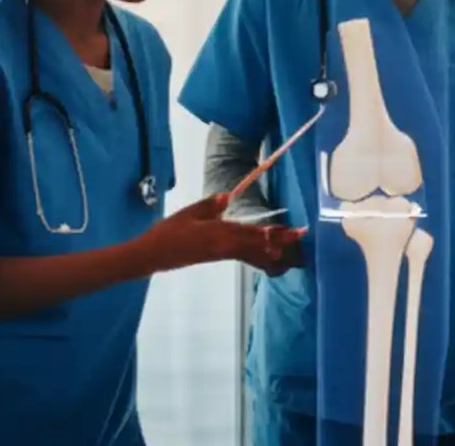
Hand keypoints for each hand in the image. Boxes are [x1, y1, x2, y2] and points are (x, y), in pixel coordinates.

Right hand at [135, 194, 305, 272]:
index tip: (293, 230)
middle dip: (279, 240)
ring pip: (252, 250)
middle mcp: (225, 245)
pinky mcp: (216, 256)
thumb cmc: (169, 232)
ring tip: (288, 244)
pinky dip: (256, 252)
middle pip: (258, 243)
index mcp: (219, 233)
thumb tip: (228, 197)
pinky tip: (263, 251)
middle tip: (300, 236)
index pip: (253, 233)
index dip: (274, 232)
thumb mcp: (189, 213)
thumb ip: (209, 206)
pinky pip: (242, 254)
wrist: (154, 254)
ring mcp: (221, 253)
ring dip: (270, 246)